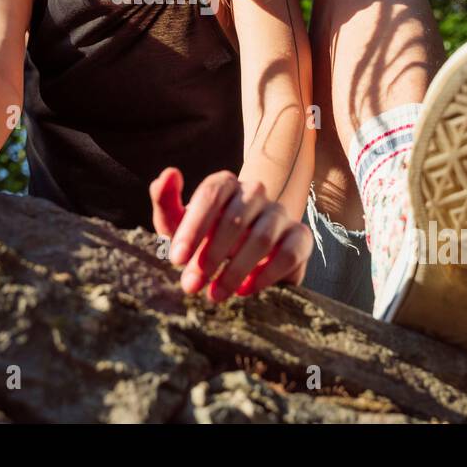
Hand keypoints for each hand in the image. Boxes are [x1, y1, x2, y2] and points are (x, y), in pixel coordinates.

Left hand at [148, 167, 312, 302]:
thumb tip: (170, 173)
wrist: (243, 255)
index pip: (211, 194)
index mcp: (225, 184)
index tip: (177, 259)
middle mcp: (255, 192)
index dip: (193, 227)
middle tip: (192, 285)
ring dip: (235, 270)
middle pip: (235, 219)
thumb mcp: (177, 224)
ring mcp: (280, 213)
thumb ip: (167, 201)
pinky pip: (288, 254)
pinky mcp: (300, 237)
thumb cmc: (203, 237)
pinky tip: (246, 290)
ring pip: (262, 238)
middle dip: (210, 256)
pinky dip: (266, 275)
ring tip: (215, 294)